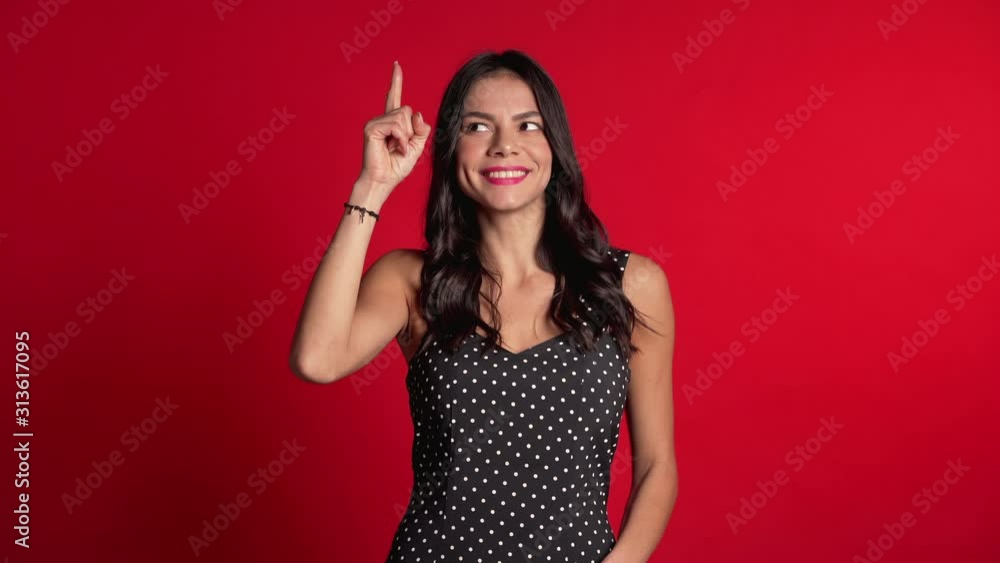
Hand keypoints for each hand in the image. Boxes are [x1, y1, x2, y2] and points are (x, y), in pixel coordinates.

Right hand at [356, 61, 431, 194]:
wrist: (384, 181)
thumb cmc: (397, 167)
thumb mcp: (417, 147)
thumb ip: (421, 130)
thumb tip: (417, 114)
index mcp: (392, 122)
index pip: (394, 97)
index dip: (396, 81)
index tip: (396, 65)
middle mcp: (382, 119)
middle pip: (407, 110)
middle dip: (411, 131)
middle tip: (402, 147)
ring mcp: (375, 123)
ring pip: (403, 117)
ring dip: (406, 137)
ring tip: (398, 149)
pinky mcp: (372, 128)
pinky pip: (396, 126)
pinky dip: (401, 140)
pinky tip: (395, 149)